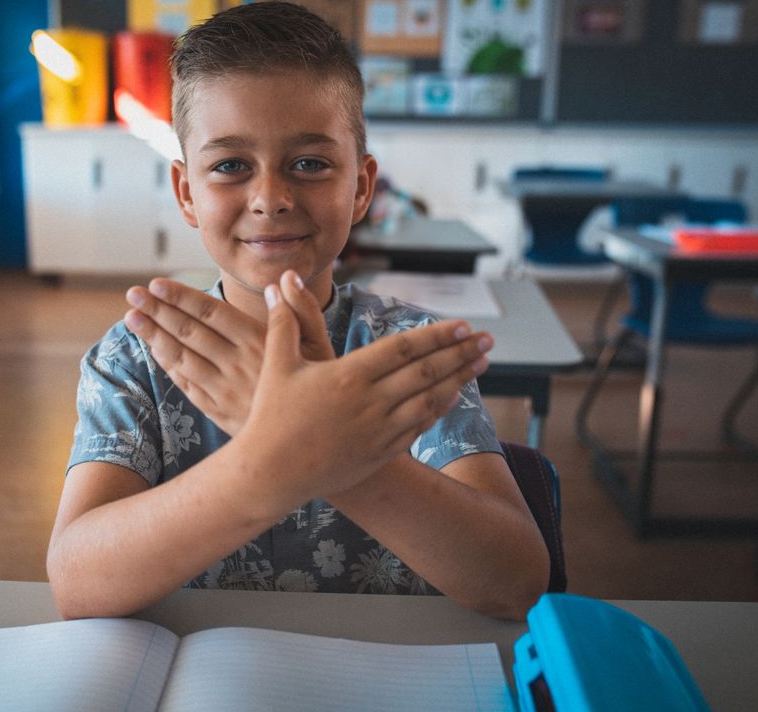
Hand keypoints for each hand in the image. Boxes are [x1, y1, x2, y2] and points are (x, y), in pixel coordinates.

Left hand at [123, 271, 332, 434]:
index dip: (181, 297)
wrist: (313, 442)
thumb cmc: (321, 385)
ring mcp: (224, 390)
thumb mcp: (321, 345)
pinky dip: (168, 366)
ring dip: (154, 337)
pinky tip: (155, 350)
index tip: (156, 283)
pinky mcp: (218, 411)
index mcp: (259, 342)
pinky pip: (186, 384)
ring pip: (181, 358)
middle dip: (157, 311)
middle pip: (188, 332)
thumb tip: (283, 278)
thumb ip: (302, 309)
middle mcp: (237, 364)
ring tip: (131, 318)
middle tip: (132, 293)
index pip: (210, 313)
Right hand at [239, 278, 492, 509]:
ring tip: (482, 363)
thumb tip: (279, 283)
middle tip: (488, 339)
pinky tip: (453, 398)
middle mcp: (370, 401)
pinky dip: (438, 410)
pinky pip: (418, 428)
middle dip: (461, 353)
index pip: (405, 348)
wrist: (271, 474)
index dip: (437, 335)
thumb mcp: (276, 365)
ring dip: (459, 380)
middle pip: (427, 371)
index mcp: (349, 375)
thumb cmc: (270, 417)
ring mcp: (378, 430)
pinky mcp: (379, 453)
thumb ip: (284, 323)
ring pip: (430, 400)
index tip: (463, 325)